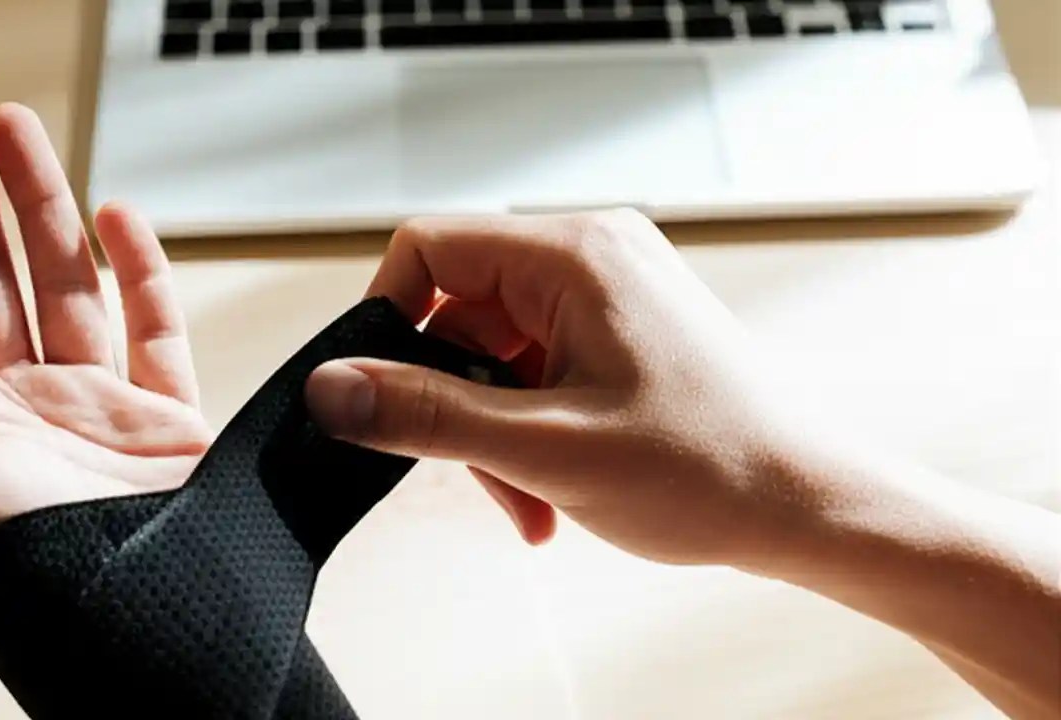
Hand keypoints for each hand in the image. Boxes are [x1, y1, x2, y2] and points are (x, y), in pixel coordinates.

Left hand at [0, 65, 209, 560]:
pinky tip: (118, 217)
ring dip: (40, 200)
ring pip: (62, 278)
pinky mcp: (164, 414)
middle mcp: (18, 401)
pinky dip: (140, 269)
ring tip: (17, 127)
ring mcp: (94, 403)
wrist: (155, 627)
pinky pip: (153, 325)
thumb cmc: (36, 579)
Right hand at [305, 210, 811, 564]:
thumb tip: (335, 391)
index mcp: (574, 256)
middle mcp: (591, 259)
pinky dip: (530, 429)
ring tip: (532, 497)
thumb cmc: (712, 467)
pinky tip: (554, 488)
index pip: (428, 246)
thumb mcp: (545, 447)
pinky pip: (538, 368)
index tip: (382, 393)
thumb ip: (426, 415)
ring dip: (494, 430)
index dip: (388, 319)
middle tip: (483, 472)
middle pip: (460, 311)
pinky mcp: (620, 333)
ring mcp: (609, 296)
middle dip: (456, 402)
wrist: (809, 504)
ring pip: (496, 352)